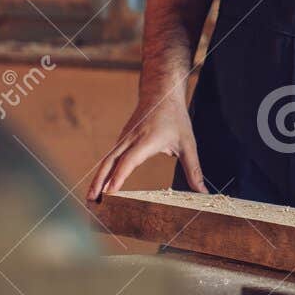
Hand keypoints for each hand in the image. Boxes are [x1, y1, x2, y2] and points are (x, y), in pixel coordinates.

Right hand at [87, 92, 205, 202]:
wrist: (161, 92)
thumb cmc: (175, 117)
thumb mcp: (188, 144)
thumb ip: (193, 169)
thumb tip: (202, 191)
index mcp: (147, 140)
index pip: (129, 160)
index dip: (119, 176)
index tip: (109, 192)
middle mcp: (131, 139)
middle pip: (110, 162)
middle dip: (99, 182)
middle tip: (91, 202)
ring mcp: (123, 139)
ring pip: (107, 160)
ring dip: (98, 178)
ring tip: (91, 199)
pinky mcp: (122, 140)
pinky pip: (110, 157)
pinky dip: (103, 171)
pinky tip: (101, 185)